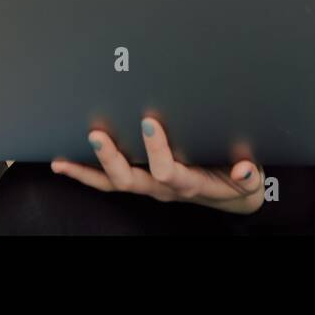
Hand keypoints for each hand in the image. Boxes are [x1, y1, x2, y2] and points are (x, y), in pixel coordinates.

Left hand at [50, 117, 263, 214]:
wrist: (233, 193)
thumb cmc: (239, 177)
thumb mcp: (250, 175)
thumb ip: (248, 173)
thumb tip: (243, 169)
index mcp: (190, 182)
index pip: (168, 171)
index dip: (157, 150)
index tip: (148, 122)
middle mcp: (164, 186)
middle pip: (132, 180)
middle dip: (112, 159)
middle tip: (97, 135)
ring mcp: (150, 185)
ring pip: (115, 183)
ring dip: (89, 170)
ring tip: (64, 160)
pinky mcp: (142, 181)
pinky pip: (109, 182)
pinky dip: (85, 174)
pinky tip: (64, 164)